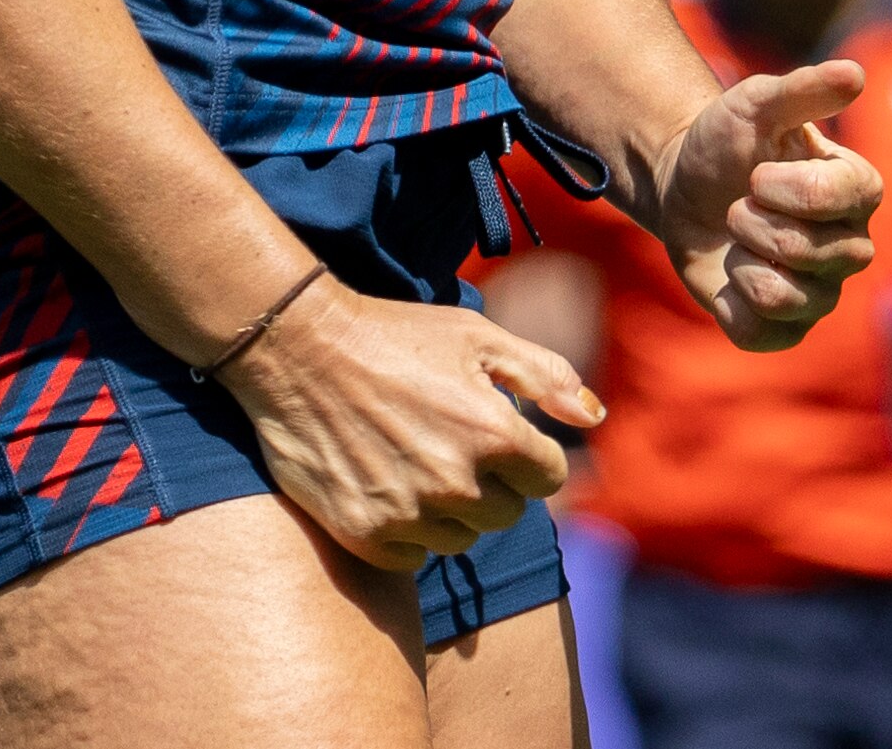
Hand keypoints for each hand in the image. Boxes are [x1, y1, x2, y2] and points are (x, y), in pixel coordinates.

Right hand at [216, 284, 599, 571]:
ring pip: (461, 538)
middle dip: (492, 483)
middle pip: (507, 513)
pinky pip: (413, 556)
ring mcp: (409, 514)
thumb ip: (545, 375)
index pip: (548, 477)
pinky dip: (408, 531)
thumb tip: (594, 417)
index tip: (500, 436)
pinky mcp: (366, 536)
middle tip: (451, 444)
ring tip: (416, 462)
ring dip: (450, 509)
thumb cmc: (394, 336)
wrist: (297, 350)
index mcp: (493, 433)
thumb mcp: (477, 335)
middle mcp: (456, 483)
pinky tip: (387, 486)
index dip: (529, 455)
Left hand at [649, 62, 883, 348]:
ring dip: (741, 261)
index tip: (757, 172)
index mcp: (858, 188)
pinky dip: (731, 304)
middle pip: (812, 253)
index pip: (837, 198)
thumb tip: (855, 74)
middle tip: (739, 205)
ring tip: (736, 239)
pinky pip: (764, 334)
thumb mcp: (756, 104)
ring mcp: (822, 290)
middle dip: (754, 223)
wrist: (684, 184)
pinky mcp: (786, 327)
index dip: (784, 187)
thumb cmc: (729, 140)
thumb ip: (804, 91)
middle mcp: (852, 243)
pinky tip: (728, 277)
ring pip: (787, 297)